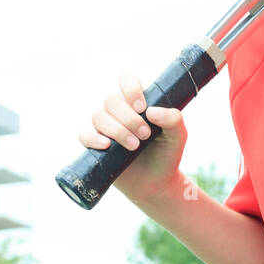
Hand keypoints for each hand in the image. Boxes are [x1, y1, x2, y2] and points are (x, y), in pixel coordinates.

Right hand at [79, 71, 187, 204]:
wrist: (157, 183)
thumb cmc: (167, 155)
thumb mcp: (178, 136)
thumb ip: (173, 119)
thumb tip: (151, 111)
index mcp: (137, 103)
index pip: (126, 80)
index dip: (130, 89)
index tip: (142, 108)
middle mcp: (119, 112)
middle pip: (111, 100)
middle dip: (128, 118)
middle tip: (145, 135)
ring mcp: (105, 129)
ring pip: (98, 116)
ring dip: (117, 130)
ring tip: (134, 146)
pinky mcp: (95, 146)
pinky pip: (84, 135)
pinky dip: (93, 138)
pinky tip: (107, 146)